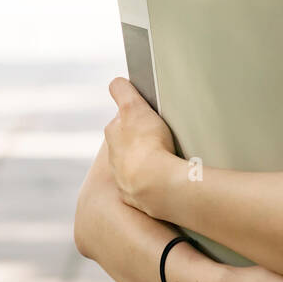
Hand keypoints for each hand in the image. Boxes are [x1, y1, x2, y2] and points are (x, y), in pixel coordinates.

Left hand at [105, 76, 177, 215]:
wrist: (157, 184)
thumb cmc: (146, 144)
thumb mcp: (133, 107)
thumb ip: (122, 91)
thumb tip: (116, 83)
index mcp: (113, 134)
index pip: (121, 120)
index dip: (135, 116)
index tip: (149, 117)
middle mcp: (113, 158)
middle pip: (127, 144)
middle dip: (141, 140)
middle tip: (162, 137)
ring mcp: (124, 179)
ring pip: (136, 166)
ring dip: (149, 161)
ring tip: (169, 157)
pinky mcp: (137, 197)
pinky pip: (147, 185)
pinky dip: (155, 181)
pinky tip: (169, 177)